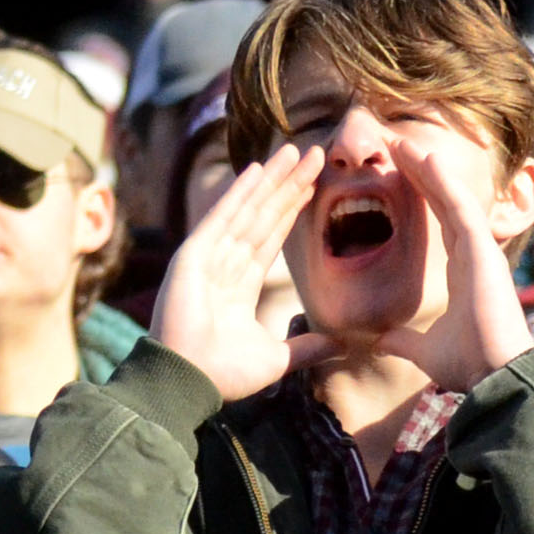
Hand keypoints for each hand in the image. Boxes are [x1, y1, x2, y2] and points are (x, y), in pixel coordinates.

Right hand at [154, 147, 332, 401]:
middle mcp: (225, 263)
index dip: (292, 208)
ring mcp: (209, 256)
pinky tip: (257, 171)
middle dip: (289, 184)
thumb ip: (307, 347)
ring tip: (294, 151)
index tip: (314, 183)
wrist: (189, 383)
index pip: (272, 236)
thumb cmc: (224, 374)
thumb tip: (344, 346)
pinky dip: (239, 194)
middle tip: (313, 153)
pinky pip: (223, 218)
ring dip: (271, 180)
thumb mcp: (277, 358)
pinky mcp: (195, 256)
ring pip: (248, 210)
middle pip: (264, 214)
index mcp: (241, 284)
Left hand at [375, 137, 533, 392]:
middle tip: (397, 145)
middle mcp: (474, 256)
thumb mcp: (427, 351)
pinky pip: (462, 208)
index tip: (398, 172)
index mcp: (464, 273)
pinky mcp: (484, 251)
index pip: (441, 222)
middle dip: (421, 173)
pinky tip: (427, 159)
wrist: (498, 377)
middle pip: (444, 202)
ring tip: (403, 142)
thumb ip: (405, 341)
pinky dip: (444, 183)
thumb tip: (381, 342)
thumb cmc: (472, 365)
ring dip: (428, 169)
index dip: (422, 194)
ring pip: (452, 198)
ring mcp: (481, 251)